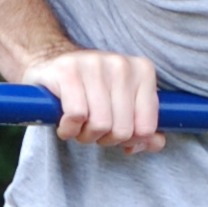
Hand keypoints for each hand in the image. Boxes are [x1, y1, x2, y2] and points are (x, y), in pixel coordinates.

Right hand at [33, 48, 163, 152]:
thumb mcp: (123, 108)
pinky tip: (65, 123)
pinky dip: (68, 129)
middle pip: (122, 130)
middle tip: (92, 129)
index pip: (146, 128)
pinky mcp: (68, 70)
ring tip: (79, 125)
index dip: (128, 140)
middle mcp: (122, 64)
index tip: (114, 132)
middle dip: (105, 139)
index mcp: (143, 71)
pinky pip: (76, 115)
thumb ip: (143, 129)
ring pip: (100, 124)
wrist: (52, 67)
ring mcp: (95, 63)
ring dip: (85, 136)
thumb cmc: (92, 93)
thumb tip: (156, 143)